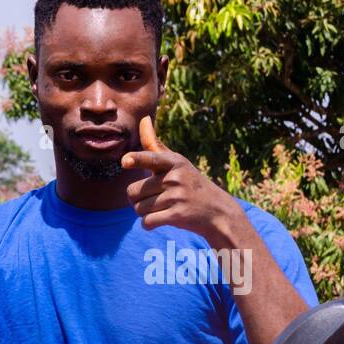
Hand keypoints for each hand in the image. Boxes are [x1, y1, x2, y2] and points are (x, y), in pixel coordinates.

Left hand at [122, 116, 245, 245]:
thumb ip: (155, 144)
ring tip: (162, 208)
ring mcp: (177, 197)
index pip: (151, 158)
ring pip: (139, 209)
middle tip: (155, 198)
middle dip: (138, 199)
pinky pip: (147, 222)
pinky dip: (149, 224)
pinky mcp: (178, 215)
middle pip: (133, 192)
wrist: (217, 211)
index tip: (125, 161)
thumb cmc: (190, 184)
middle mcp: (175, 178)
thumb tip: (144, 119)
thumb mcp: (177, 163)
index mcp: (173, 162)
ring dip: (145, 212)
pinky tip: (161, 219)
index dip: (136, 160)